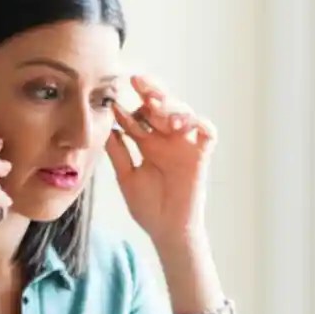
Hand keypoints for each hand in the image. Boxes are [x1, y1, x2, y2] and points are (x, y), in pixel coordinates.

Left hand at [106, 75, 216, 247]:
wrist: (166, 231)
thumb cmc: (148, 207)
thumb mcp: (126, 177)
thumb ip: (118, 153)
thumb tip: (106, 128)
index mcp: (147, 142)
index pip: (138, 116)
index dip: (126, 105)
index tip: (112, 97)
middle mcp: (166, 139)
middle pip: (162, 106)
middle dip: (151, 91)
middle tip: (138, 82)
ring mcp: (184, 146)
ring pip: (183, 113)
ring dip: (171, 106)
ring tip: (157, 107)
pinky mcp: (200, 156)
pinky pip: (207, 132)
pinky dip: (201, 123)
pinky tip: (187, 122)